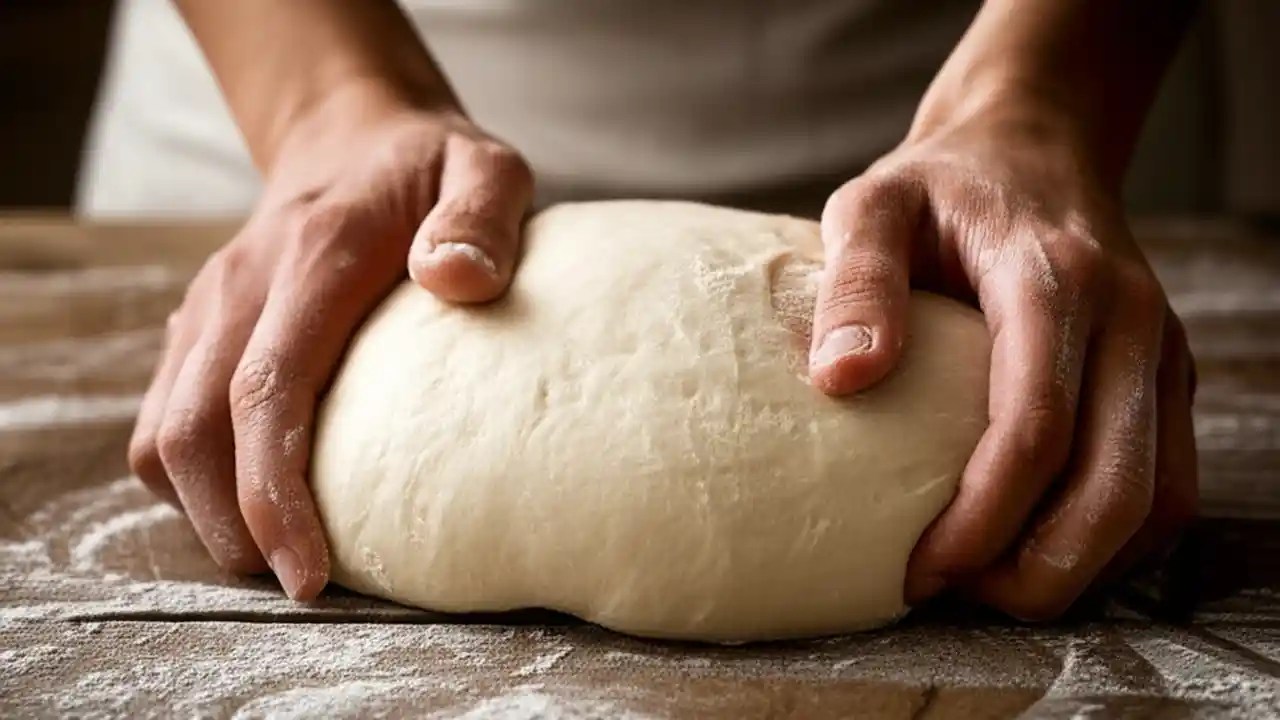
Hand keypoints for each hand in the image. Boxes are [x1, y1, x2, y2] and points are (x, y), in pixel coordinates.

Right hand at [127, 84, 533, 598]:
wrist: (348, 133)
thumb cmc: (428, 168)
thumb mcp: (484, 167)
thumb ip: (481, 216)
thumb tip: (459, 280)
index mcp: (311, 256)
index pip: (264, 390)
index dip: (272, 491)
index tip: (310, 572)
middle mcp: (240, 285)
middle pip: (191, 431)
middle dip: (234, 527)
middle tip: (303, 585)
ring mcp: (208, 307)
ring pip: (163, 435)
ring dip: (208, 512)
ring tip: (280, 557)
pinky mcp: (198, 328)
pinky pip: (165, 420)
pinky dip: (196, 479)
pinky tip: (255, 503)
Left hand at [810, 101, 1196, 619]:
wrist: (1033, 145)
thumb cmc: (941, 184)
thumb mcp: (874, 204)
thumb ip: (857, 281)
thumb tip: (842, 382)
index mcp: (1056, 281)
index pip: (1036, 429)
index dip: (980, 519)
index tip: (917, 568)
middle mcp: (1128, 322)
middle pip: (1114, 489)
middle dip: (1038, 570)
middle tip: (954, 594)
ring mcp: (1159, 352)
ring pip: (1155, 501)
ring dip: (1081, 565)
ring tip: (992, 582)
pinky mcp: (1166, 376)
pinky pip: (1166, 485)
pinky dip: (1113, 538)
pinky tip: (1040, 544)